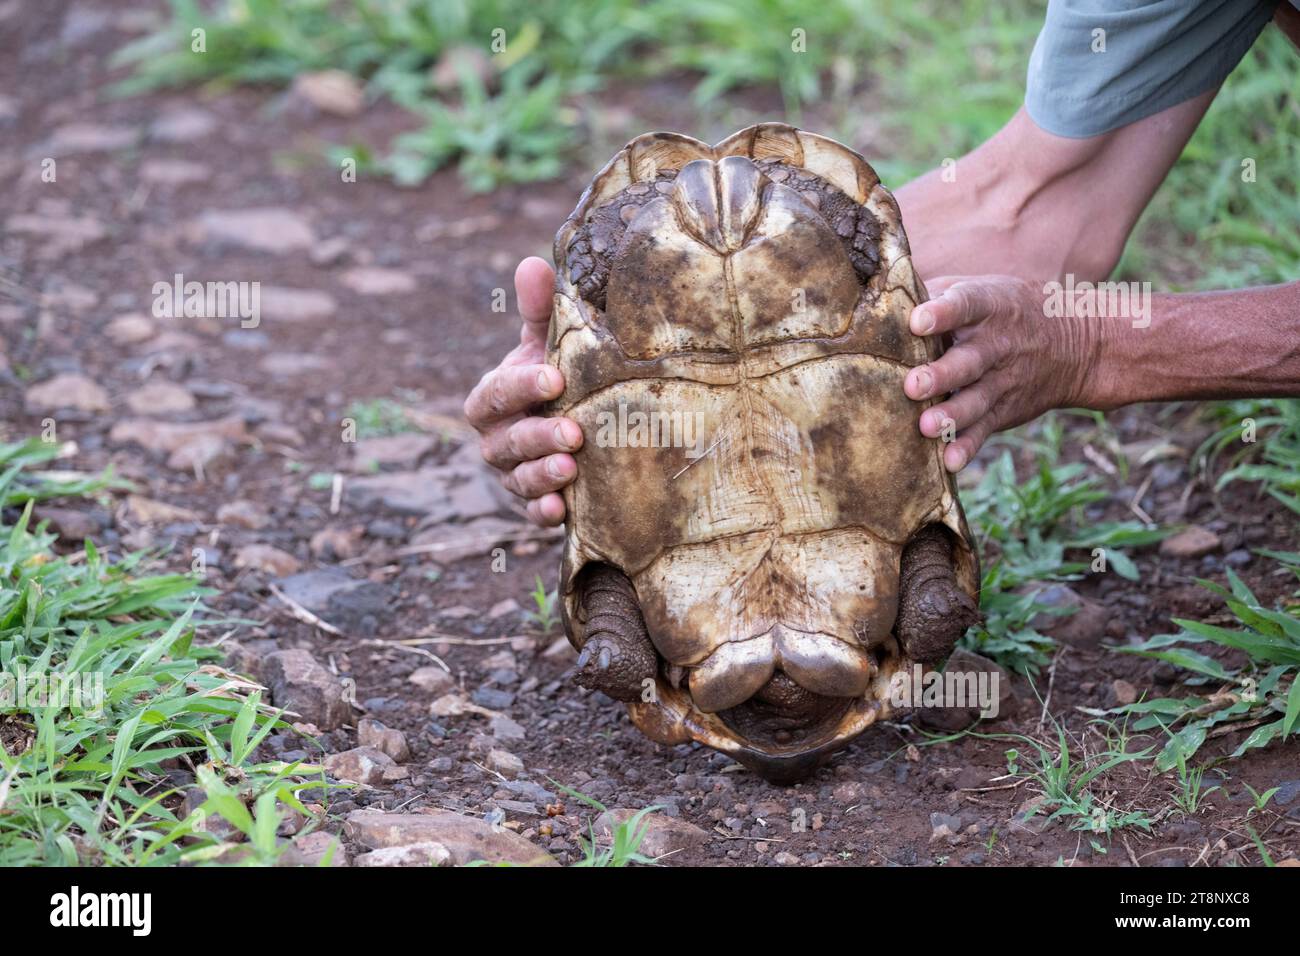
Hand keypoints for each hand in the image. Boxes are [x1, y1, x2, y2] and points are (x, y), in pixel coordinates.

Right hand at [464, 257, 582, 525]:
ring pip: (517, 479)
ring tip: (572, 469)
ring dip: (542, 475)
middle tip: (574, 431)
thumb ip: (539, 310)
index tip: (555, 377)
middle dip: (537, 436)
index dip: (522, 386)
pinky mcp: (532, 503)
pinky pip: (530, 514)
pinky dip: (542, 513)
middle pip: (506, 441)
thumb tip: (534, 263)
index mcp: (492, 398)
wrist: (574, 424)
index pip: (498, 392)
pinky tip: (560, 510)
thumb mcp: (547, 344)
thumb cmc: (556, 376)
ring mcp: (511, 474)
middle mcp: (495, 439)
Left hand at [903, 275, 1098, 470]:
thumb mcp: (981, 289)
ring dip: (951, 415)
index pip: (965, 305)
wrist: (1076, 344)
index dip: (942, 313)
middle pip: (968, 360)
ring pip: (975, 399)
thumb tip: (880, 289)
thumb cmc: (1004, 311)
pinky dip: (968, 446)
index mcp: (987, 307)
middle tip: (913, 385)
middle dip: (941, 374)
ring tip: (926, 426)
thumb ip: (933, 291)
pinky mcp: (1002, 411)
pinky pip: (984, 429)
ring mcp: (1001, 381)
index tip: (917, 321)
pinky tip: (950, 461)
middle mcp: (995, 345)